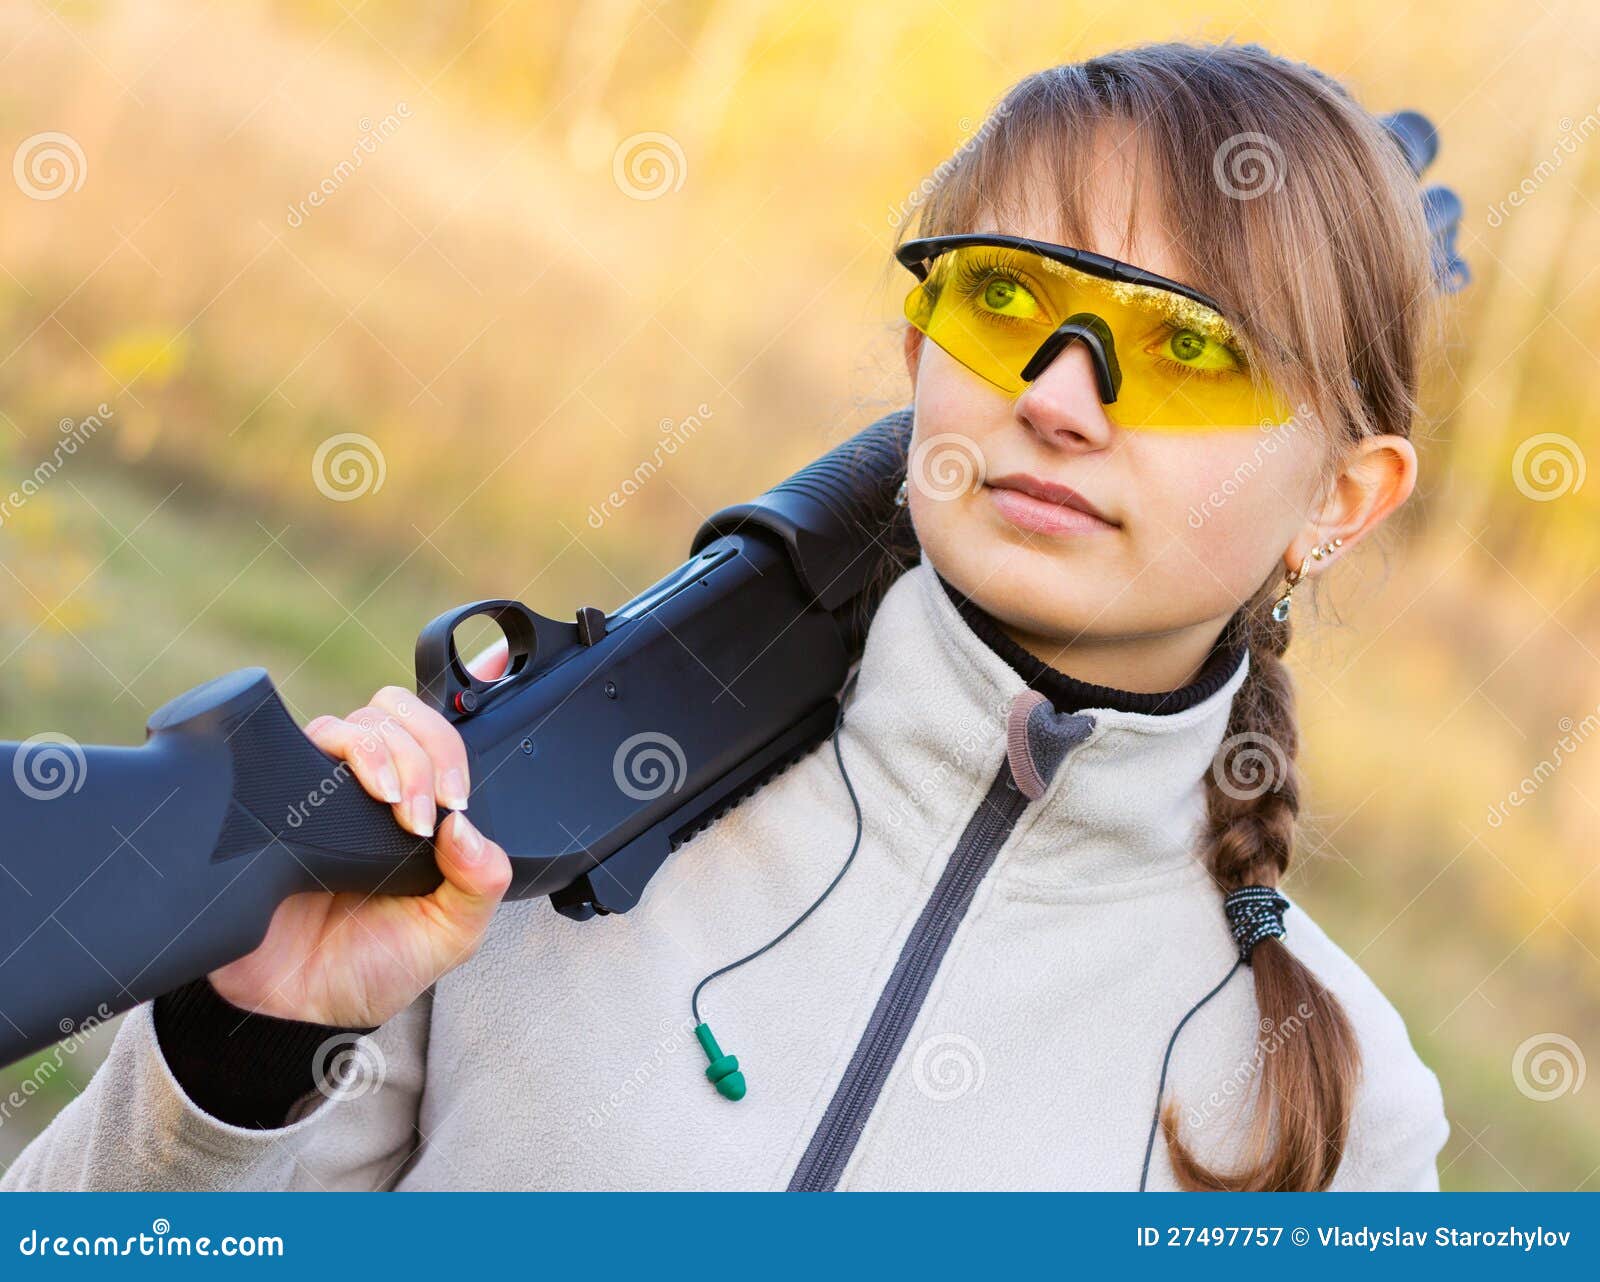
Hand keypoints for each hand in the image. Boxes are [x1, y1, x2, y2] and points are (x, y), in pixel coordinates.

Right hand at [208, 643, 512, 1025]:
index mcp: (414, 811)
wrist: (292, 1006)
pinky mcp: (272, 801)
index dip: (448, 757)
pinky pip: (292, 750)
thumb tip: (467, 829)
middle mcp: (365, 791)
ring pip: (349, 725)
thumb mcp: (448, 935)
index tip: (452, 805)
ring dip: (380, 752)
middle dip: (418, 752)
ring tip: (390, 807)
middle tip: (418, 813)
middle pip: (393, 716)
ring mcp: (317, 793)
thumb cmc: (369, 967)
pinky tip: (344, 797)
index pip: (436, 742)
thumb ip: (479, 885)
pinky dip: (328, 754)